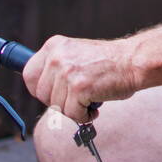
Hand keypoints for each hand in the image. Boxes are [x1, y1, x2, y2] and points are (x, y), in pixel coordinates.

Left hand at [23, 35, 138, 124]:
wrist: (132, 61)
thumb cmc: (108, 61)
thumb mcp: (75, 53)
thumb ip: (57, 66)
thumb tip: (40, 88)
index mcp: (54, 46)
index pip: (29, 74)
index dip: (38, 89)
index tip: (49, 94)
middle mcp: (57, 57)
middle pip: (41, 94)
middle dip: (58, 101)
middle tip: (75, 98)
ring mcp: (67, 72)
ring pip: (56, 106)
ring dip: (73, 109)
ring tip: (88, 100)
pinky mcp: (79, 88)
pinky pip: (72, 114)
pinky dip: (84, 116)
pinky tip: (93, 107)